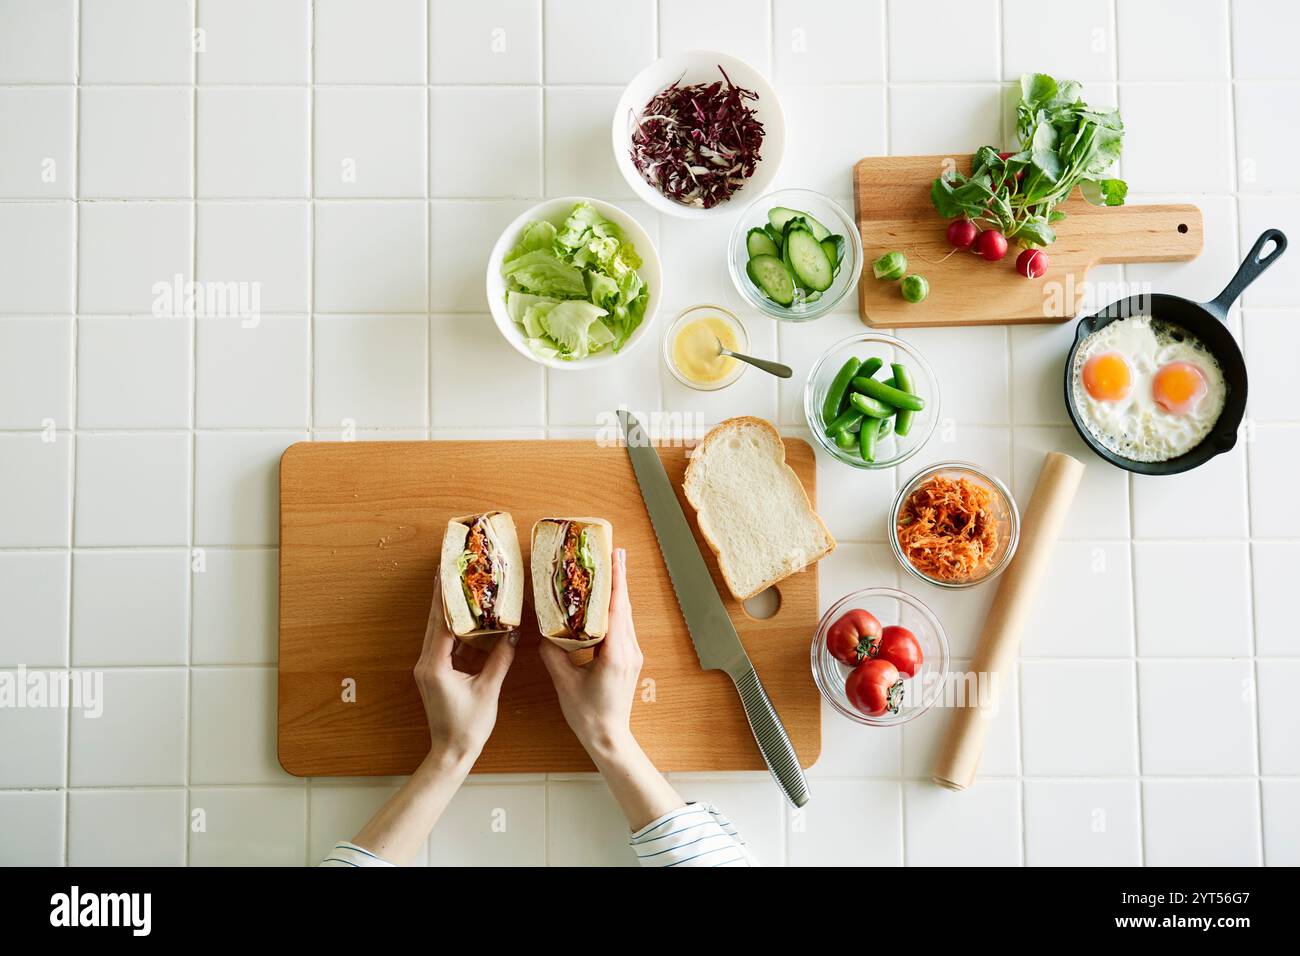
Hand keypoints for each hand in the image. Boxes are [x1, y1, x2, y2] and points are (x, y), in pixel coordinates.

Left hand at [412, 576, 517, 767]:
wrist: (452, 753)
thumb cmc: (469, 727)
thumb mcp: (489, 689)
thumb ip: (500, 658)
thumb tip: (512, 631)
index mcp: (435, 665)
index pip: (439, 622)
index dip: (444, 596)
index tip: (445, 573)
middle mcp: (426, 663)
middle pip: (434, 622)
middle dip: (442, 596)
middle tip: (448, 570)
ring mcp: (429, 668)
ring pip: (439, 632)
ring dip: (449, 612)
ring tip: (460, 588)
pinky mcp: (436, 674)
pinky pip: (445, 645)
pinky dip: (456, 631)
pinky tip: (469, 619)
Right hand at [539, 547, 642, 757]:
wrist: (609, 738)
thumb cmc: (587, 715)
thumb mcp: (563, 683)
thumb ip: (553, 654)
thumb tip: (543, 630)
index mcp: (615, 654)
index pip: (616, 609)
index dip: (616, 580)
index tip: (616, 556)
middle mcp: (629, 650)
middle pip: (625, 607)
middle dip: (619, 578)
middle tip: (614, 552)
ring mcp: (632, 655)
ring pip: (626, 616)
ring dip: (619, 592)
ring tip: (612, 568)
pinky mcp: (629, 659)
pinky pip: (623, 627)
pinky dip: (616, 609)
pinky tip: (607, 601)